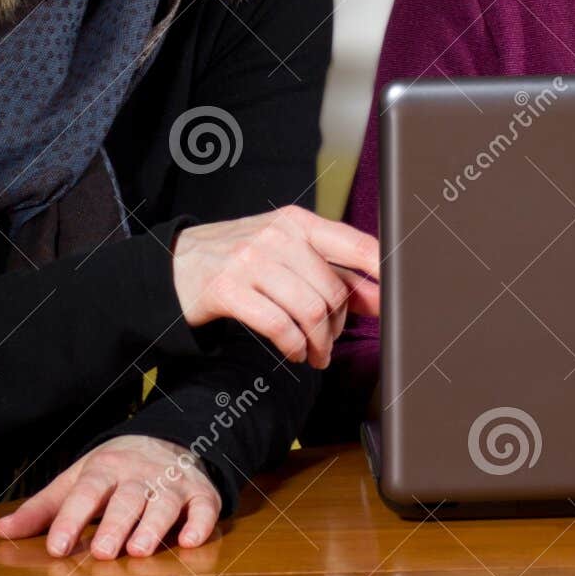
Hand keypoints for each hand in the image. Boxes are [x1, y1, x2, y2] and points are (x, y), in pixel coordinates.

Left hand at [0, 435, 219, 558]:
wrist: (167, 440)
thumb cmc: (114, 471)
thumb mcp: (77, 479)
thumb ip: (44, 508)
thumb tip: (2, 531)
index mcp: (105, 468)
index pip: (86, 490)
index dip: (71, 518)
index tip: (57, 547)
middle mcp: (139, 473)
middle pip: (127, 497)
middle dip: (115, 524)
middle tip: (101, 551)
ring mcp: (172, 482)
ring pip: (164, 502)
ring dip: (153, 525)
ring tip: (139, 550)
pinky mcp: (201, 492)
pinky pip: (204, 506)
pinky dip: (200, 523)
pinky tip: (189, 541)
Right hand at [171, 205, 380, 367]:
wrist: (176, 266)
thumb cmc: (242, 260)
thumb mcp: (288, 255)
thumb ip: (333, 274)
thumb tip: (380, 298)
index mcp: (297, 222)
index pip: (355, 244)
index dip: (382, 273)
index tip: (398, 299)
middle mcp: (277, 235)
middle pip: (333, 291)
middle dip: (338, 327)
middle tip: (329, 342)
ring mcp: (250, 260)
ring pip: (310, 312)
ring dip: (319, 344)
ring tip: (314, 353)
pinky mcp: (228, 288)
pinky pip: (279, 327)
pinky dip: (294, 348)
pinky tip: (294, 352)